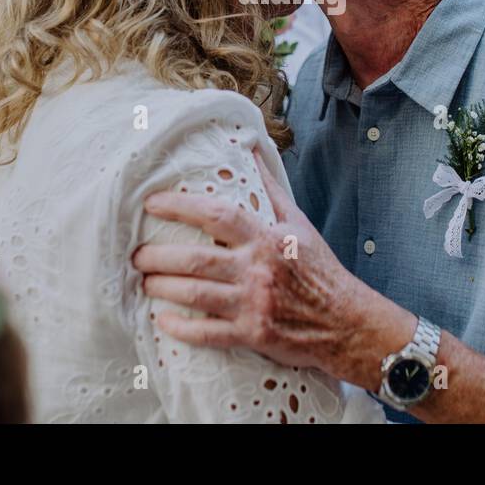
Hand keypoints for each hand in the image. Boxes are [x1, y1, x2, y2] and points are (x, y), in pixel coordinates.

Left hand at [131, 149, 388, 376]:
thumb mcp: (298, 223)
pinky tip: (163, 320)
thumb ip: (270, 189)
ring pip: (195, 293)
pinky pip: (208, 333)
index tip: (152, 203)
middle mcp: (257, 269)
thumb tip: (253, 150)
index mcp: (266, 237)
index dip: (180, 206)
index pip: (216, 215)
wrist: (347, 322)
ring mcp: (254, 304)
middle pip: (195, 258)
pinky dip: (181, 327)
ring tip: (144, 282)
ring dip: (161, 287)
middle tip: (137, 254)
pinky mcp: (253, 334)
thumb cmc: (319, 270)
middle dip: (157, 256)